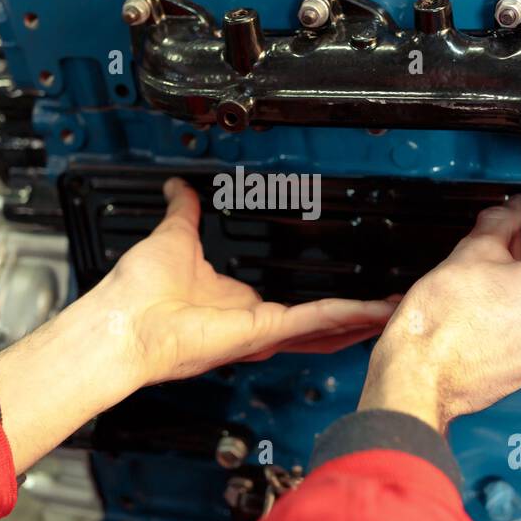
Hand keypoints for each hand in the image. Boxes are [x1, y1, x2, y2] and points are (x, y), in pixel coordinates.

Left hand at [0, 178, 395, 470]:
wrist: (123, 324)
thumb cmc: (137, 295)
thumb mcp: (174, 237)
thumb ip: (184, 212)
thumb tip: (179, 187)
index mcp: (237, 305)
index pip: (293, 303)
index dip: (323, 296)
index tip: (351, 284)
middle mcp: (254, 324)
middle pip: (320, 322)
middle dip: (357, 315)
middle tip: (391, 304)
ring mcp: (262, 332)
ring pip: (327, 326)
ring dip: (363, 317)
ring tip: (397, 309)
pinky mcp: (263, 333)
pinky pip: (314, 321)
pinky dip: (348, 314)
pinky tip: (376, 308)